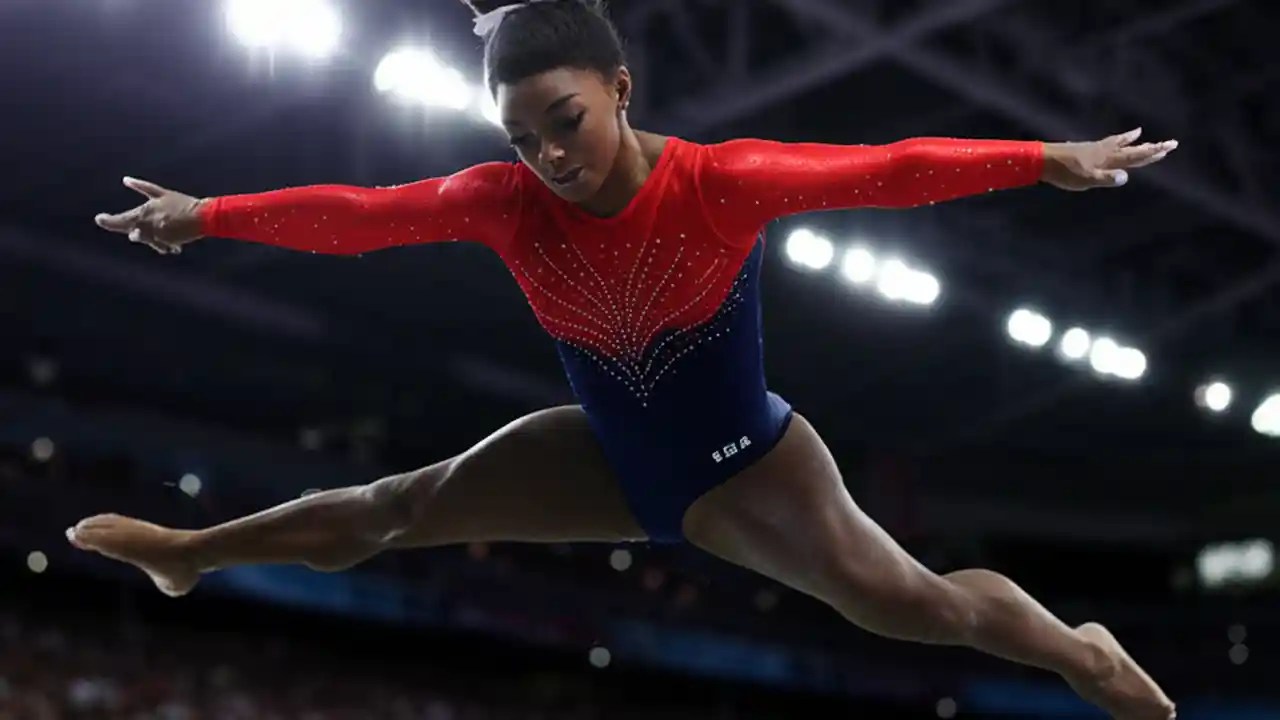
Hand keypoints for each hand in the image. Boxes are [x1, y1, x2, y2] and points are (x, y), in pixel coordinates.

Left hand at [94, 177, 205, 254]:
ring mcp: (156, 237)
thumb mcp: (162, 193)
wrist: (202, 217)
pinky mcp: (167, 244)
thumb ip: (142, 187)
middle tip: (134, 229)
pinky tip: (171, 242)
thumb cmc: (182, 203)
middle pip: (131, 233)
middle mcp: (146, 228)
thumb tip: (125, 179)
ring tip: (158, 232)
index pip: (119, 220)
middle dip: (133, 231)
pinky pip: (161, 247)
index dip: (107, 221)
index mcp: (143, 214)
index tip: (98, 218)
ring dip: (148, 237)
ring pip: (145, 241)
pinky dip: (163, 244)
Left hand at [1041, 128, 1176, 190]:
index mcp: (1108, 160)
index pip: (1135, 157)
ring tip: (1141, 133)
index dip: (1153, 153)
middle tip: (1170, 143)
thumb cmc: (1065, 173)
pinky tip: (1112, 140)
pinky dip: (1113, 140)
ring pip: (1119, 144)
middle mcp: (1106, 152)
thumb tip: (1126, 176)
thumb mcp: (1087, 179)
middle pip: (1133, 150)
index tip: (1169, 147)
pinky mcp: (1086, 149)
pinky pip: (1105, 143)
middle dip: (1152, 148)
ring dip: (1131, 141)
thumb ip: (1107, 178)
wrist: (1044, 160)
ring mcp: (1096, 149)